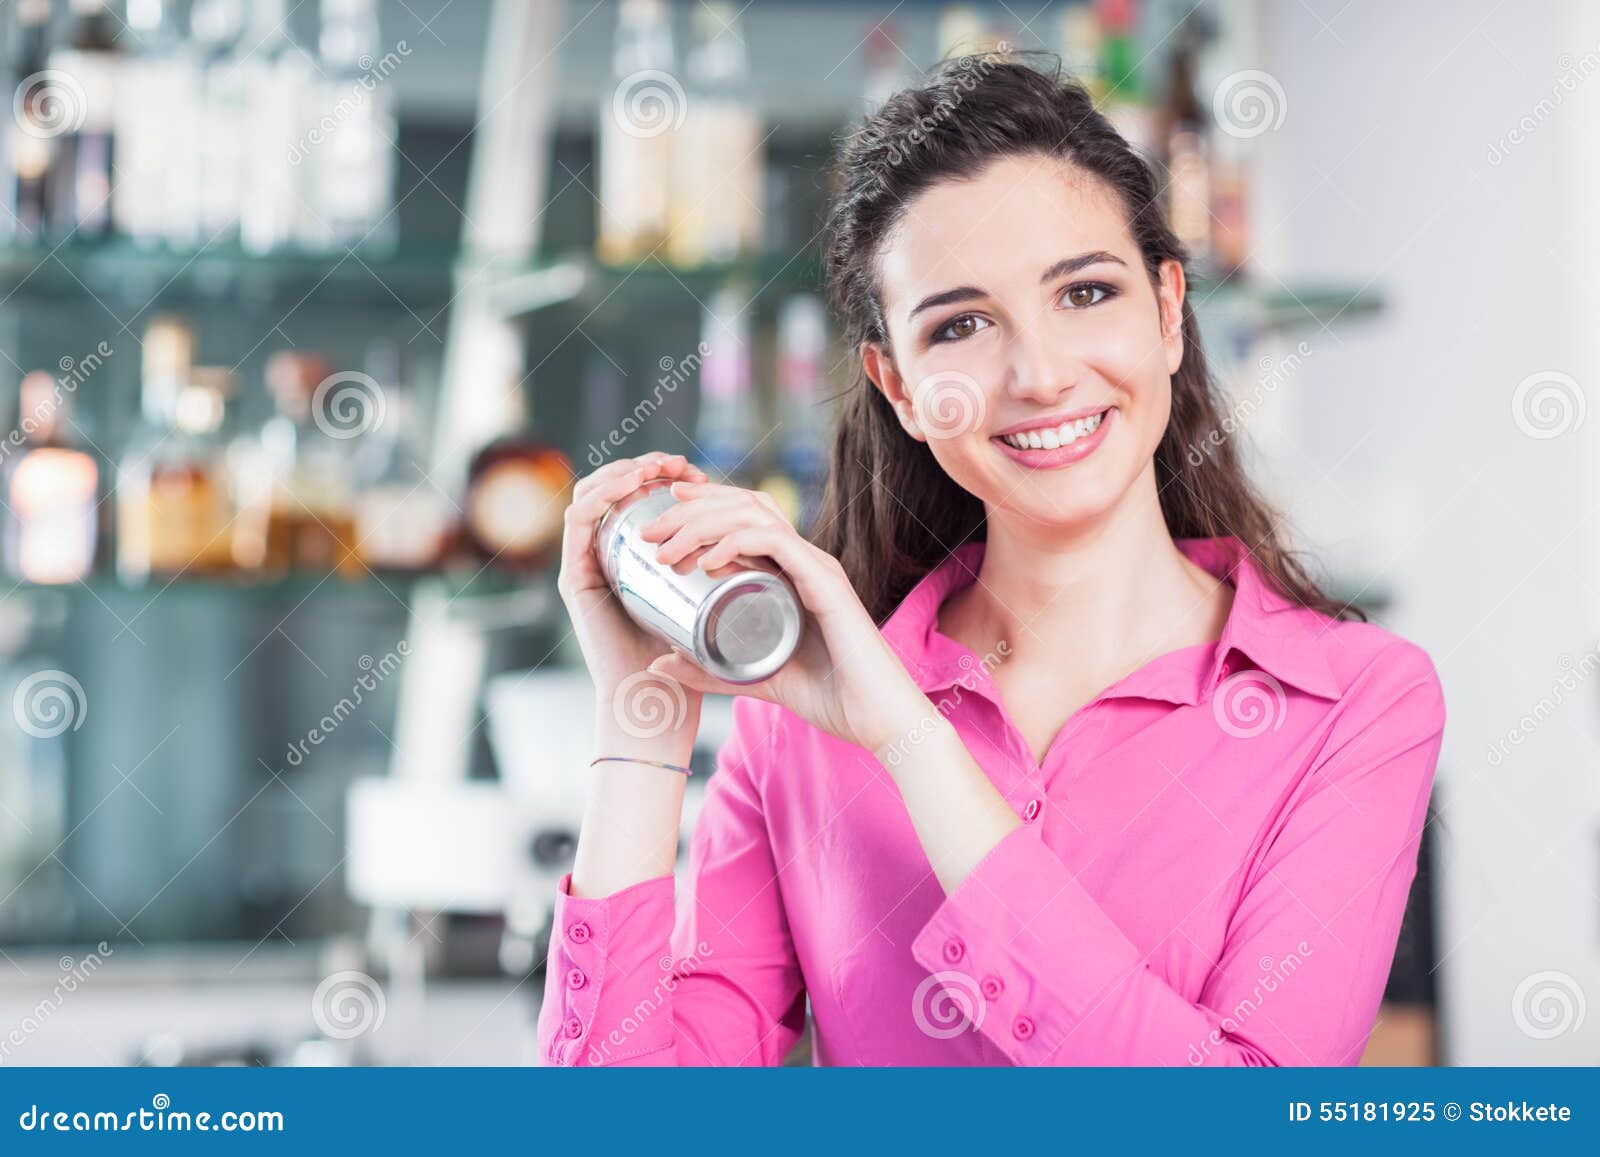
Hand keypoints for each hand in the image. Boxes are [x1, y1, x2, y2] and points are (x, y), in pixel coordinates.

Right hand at [558, 453, 711, 747]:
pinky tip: (630, 483)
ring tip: (661, 467)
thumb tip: (764, 541)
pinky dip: (602, 495)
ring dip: (625, 471)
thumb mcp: (715, 608)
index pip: (636, 502)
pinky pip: (578, 522)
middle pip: (613, 492)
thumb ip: (731, 580)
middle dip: (646, 466)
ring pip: (592, 496)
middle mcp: (601, 559)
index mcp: (628, 563)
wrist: (660, 709)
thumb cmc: (694, 667)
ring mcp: (585, 567)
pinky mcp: (576, 580)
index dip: (663, 478)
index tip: (699, 474)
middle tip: (681, 464)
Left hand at [637, 479, 929, 751]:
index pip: (742, 518)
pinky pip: (777, 544)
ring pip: (754, 517)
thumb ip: (710, 671)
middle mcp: (805, 560)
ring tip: (664, 547)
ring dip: (702, 523)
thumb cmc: (833, 700)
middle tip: (647, 531)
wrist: (882, 722)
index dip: (697, 510)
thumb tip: (658, 662)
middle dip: (689, 510)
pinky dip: (736, 543)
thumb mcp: (756, 680)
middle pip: (743, 506)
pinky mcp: (827, 583)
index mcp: (792, 572)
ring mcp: (817, 568)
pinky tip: (705, 561)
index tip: (653, 527)